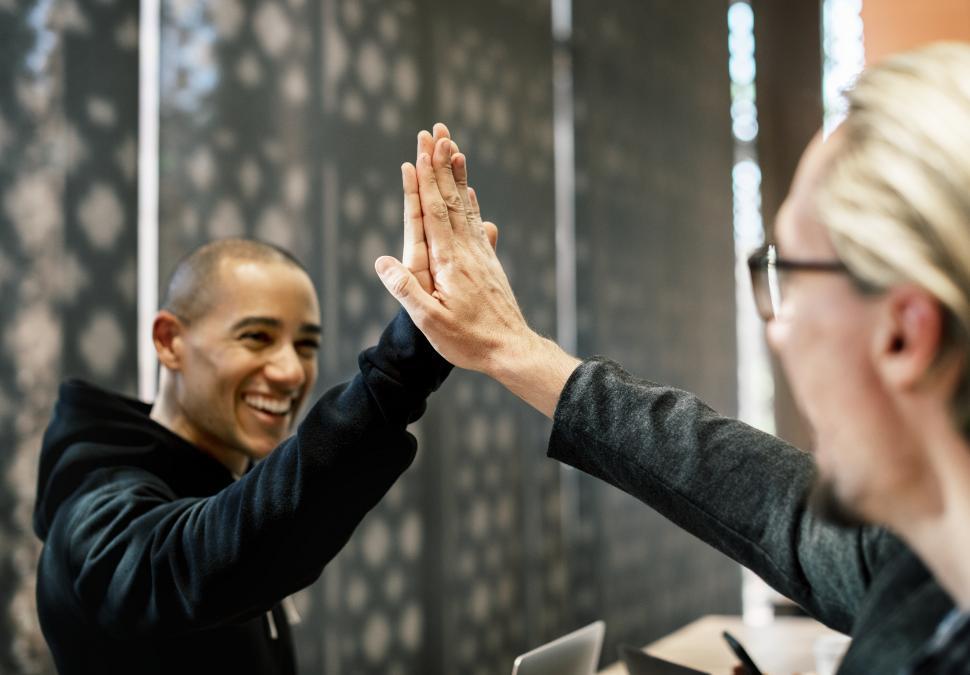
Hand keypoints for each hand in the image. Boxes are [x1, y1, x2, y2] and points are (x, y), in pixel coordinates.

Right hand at [378, 134, 531, 373]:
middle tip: (436, 131)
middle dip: (440, 164)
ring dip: (457, 175)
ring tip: (453, 147)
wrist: (512, 350)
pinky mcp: (489, 263)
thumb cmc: (469, 341)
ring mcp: (481, 254)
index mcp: (448, 261)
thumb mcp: (430, 322)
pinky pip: (478, 224)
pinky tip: (471, 190)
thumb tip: (381, 261)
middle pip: (450, 199)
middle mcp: (466, 250)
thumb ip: (407, 290)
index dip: (424, 181)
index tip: (418, 151)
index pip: (432, 211)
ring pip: (466, 206)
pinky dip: (472, 202)